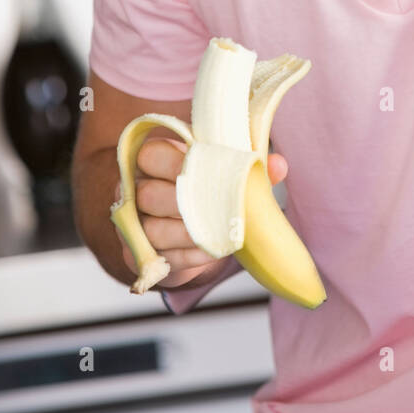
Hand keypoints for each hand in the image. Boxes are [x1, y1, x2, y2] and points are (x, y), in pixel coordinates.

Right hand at [114, 139, 287, 289]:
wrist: (184, 226)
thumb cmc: (204, 187)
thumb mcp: (223, 170)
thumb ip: (248, 166)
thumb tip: (279, 165)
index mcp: (152, 158)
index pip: (151, 155)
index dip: (175, 163)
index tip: (203, 168)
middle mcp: (136, 189)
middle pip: (149, 194)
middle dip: (185, 202)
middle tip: (217, 206)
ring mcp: (134, 224)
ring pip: (154, 229)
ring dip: (189, 232)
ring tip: (219, 231)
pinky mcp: (140, 254)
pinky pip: (162, 256)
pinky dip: (190, 255)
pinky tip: (211, 249)